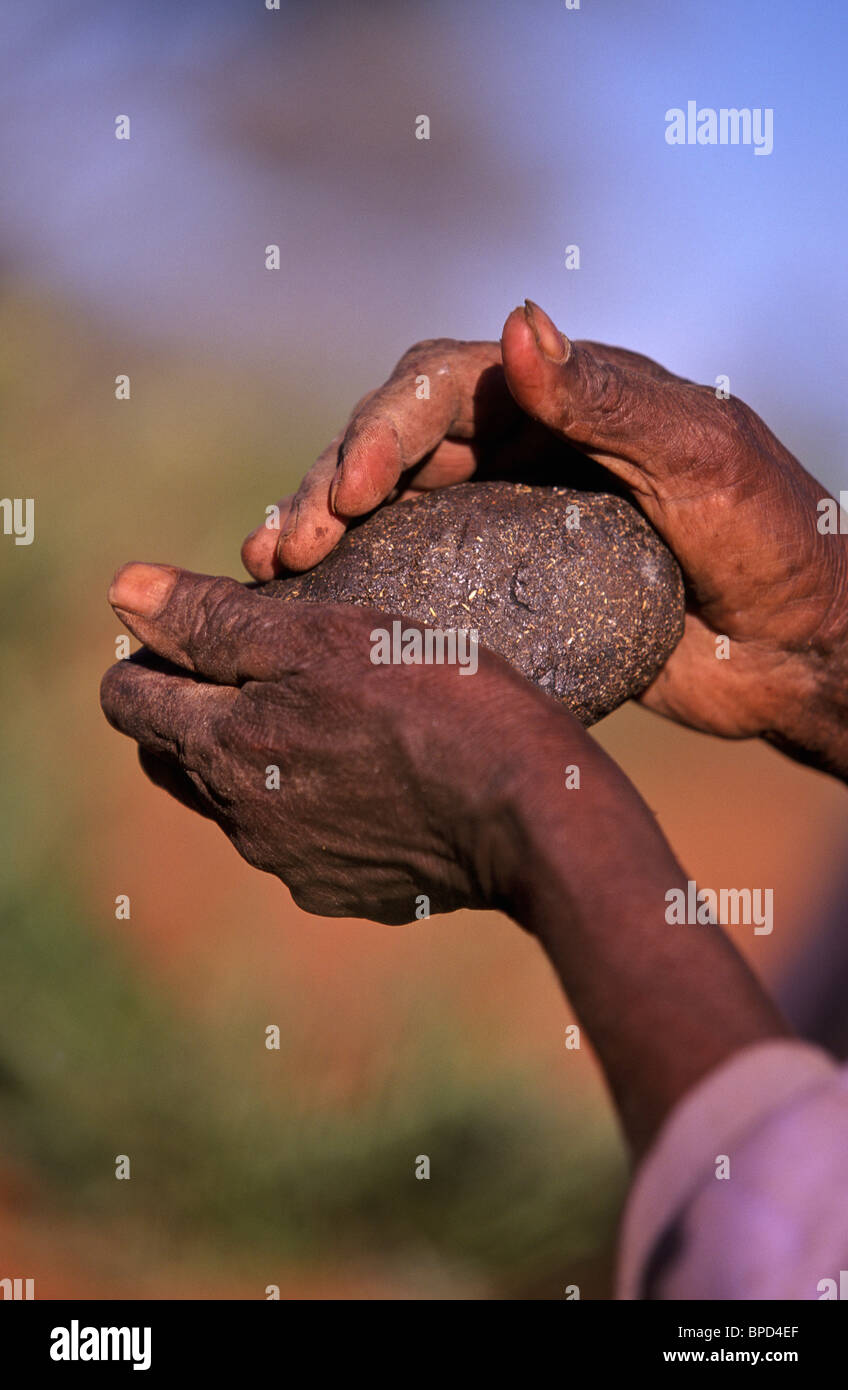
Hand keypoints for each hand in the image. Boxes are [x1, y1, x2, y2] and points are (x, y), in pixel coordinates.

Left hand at [100, 562, 608, 924]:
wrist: (527, 814)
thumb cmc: (433, 702)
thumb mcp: (324, 635)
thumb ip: (215, 619)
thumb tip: (122, 589)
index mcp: (222, 747)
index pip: (129, 700)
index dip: (148, 656)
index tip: (195, 630)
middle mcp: (242, 818)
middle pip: (174, 756)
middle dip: (191, 708)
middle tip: (257, 666)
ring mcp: (293, 864)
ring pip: (239, 800)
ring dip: (260, 756)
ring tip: (332, 715)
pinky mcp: (346, 891)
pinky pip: (304, 841)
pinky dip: (319, 803)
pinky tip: (379, 776)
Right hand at [243, 304, 847, 774]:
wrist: (799, 647)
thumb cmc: (772, 537)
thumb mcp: (701, 456)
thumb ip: (611, 396)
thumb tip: (518, 324)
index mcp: (560, 397)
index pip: (441, 387)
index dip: (382, 429)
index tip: (353, 491)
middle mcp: (521, 447)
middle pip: (394, 445)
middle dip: (331, 485)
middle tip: (287, 546)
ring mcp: (505, 517)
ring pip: (389, 509)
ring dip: (324, 530)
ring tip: (269, 571)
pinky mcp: (501, 587)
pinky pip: (414, 575)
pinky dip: (360, 586)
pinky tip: (315, 613)